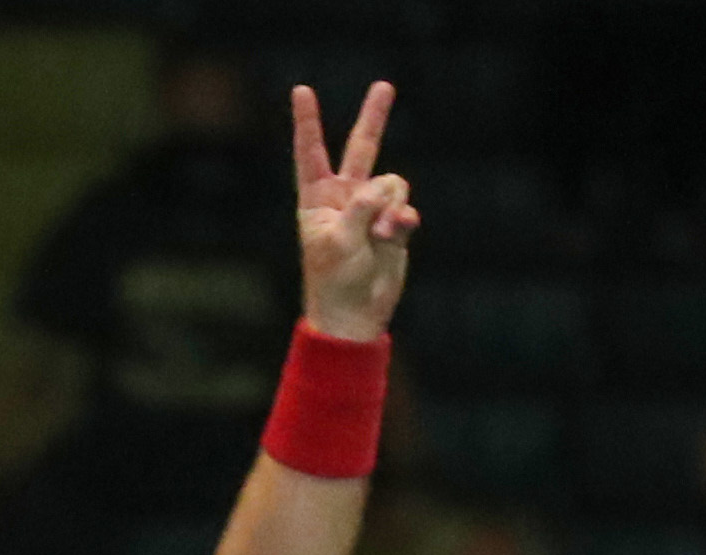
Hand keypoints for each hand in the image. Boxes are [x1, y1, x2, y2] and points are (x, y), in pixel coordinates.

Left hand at [295, 84, 417, 342]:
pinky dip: (401, 219)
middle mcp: (345, 199)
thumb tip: (384, 188)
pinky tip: (393, 235)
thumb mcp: (340, 243)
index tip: (302, 91)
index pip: (311, 155)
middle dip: (374, 118)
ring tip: (378, 237)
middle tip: (385, 86)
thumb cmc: (334, 283)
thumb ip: (359, 208)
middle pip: (361, 149)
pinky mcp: (393, 223)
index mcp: (318, 201)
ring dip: (388, 205)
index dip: (308, 124)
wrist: (356, 317)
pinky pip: (404, 205)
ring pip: (391, 182)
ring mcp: (371, 209)